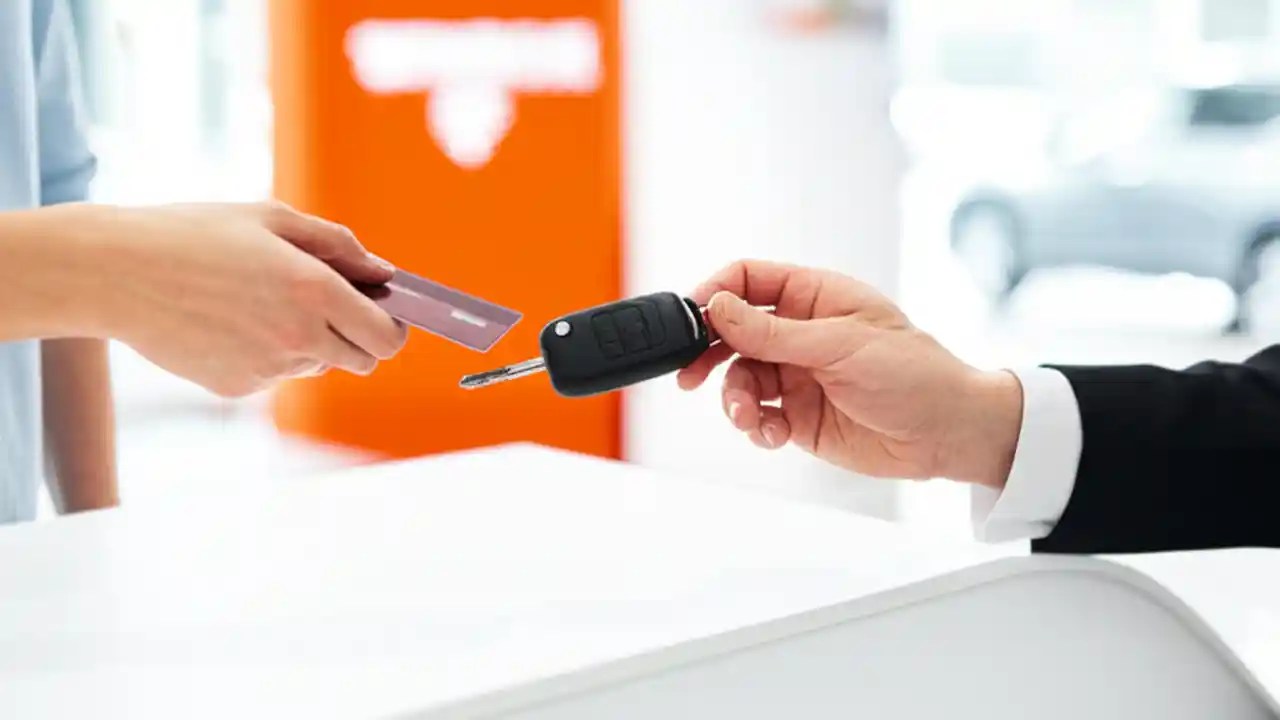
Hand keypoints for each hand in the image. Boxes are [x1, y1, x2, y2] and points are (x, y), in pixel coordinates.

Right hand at [78, 201, 407, 396]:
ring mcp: (268, 368)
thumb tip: (382, 273)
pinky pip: (274, 374)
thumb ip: (338, 245)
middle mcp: (298, 337)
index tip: (383, 314)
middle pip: (363, 360)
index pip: (387, 337)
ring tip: (258, 302)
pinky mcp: (237, 387)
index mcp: (314, 291)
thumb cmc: (195, 234)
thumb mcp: (272, 218)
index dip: (393, 327)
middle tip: (330, 307)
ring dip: (308, 342)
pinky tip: (228, 321)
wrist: (116, 272)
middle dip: (358, 338)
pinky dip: (266, 353)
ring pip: (316, 365)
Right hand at [677, 260, 1022, 487]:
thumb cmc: (915, 375)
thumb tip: (718, 308)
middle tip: (689, 376)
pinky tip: (773, 434)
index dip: (716, 293)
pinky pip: (756, 415)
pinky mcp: (799, 414)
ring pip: (738, 377)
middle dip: (708, 353)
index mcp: (815, 296)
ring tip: (748, 417)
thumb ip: (774, 333)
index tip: (693, 317)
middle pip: (732, 331)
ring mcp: (798, 373)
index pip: (749, 279)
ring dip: (733, 399)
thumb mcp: (841, 346)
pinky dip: (755, 426)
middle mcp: (801, 332)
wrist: (949, 434)